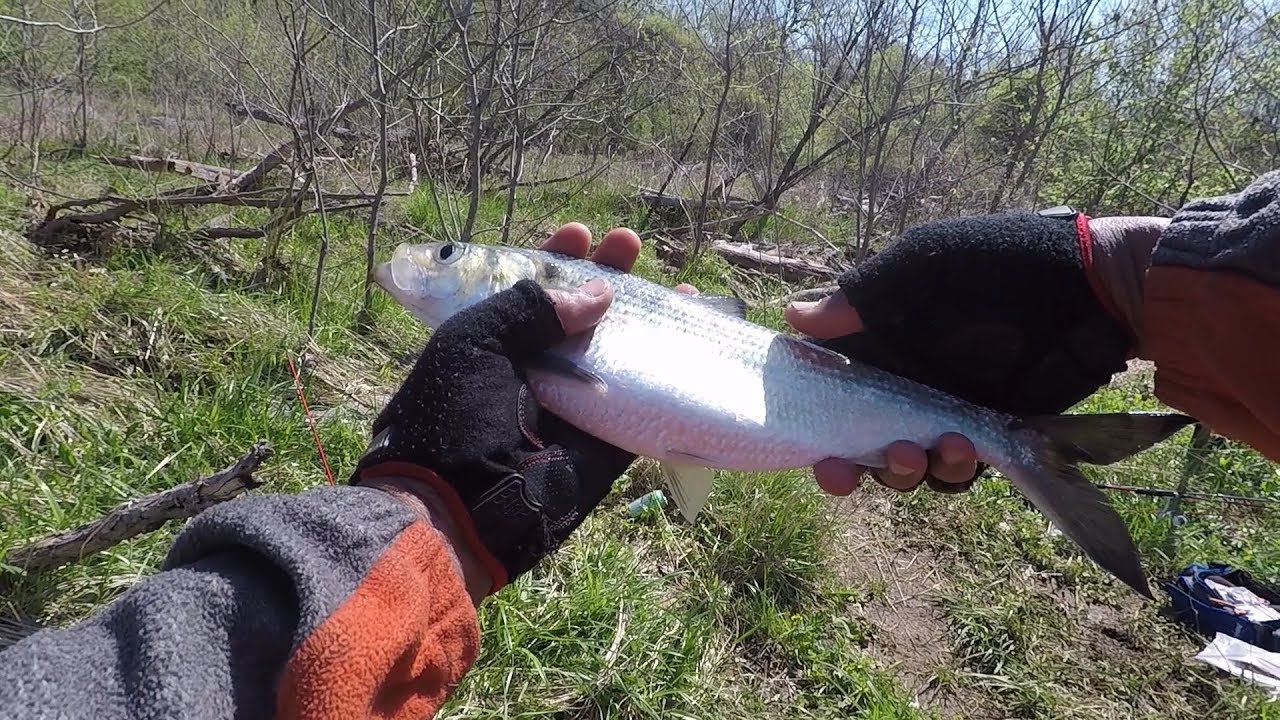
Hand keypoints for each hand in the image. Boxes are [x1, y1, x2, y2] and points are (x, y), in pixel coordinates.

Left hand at [352, 223, 649, 598]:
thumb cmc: (453, 417)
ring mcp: (574, 404)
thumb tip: (596, 296)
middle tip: (630, 245)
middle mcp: (535, 369)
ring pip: (618, 352)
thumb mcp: (474, 343)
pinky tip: (691, 337)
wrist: (462, 509)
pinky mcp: (607, 440)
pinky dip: (668, 372)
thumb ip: (529, 307)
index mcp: (493, 345)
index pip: (529, 291)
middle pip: (581, 315)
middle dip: (607, 277)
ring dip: (646, 318)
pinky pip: (643, 401)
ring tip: (674, 285)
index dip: (556, 260)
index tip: (580, 233)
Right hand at [786, 211, 1158, 495]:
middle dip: (849, 466)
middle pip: (858, 443)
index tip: (813, 451)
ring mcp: (945, 411)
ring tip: (919, 451)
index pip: (831, 395)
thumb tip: (791, 318)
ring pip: (904, 465)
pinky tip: (963, 449)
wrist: (1087, 288)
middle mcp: (904, 383)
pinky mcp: (987, 433)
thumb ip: (858, 300)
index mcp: (878, 345)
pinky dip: (950, 471)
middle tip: (847, 473)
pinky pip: (956, 471)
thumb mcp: (918, 271)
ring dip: (900, 470)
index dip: (816, 428)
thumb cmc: (996, 266)